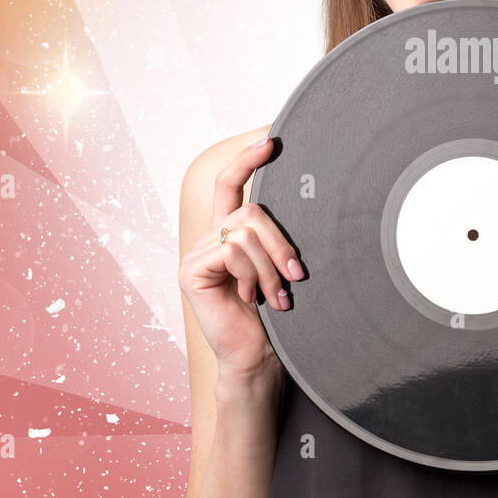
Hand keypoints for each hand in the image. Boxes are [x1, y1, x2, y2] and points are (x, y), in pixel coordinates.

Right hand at [178, 136, 303, 384]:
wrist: (257, 359)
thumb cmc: (275, 318)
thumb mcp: (280, 267)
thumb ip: (276, 237)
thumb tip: (306, 202)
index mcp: (228, 235)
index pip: (230, 185)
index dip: (247, 159)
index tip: (270, 138)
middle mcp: (208, 240)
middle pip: (250, 210)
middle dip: (280, 242)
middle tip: (297, 275)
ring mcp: (196, 254)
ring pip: (245, 231)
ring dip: (271, 266)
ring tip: (279, 297)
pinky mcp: (191, 271)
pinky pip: (232, 250)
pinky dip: (253, 274)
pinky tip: (253, 299)